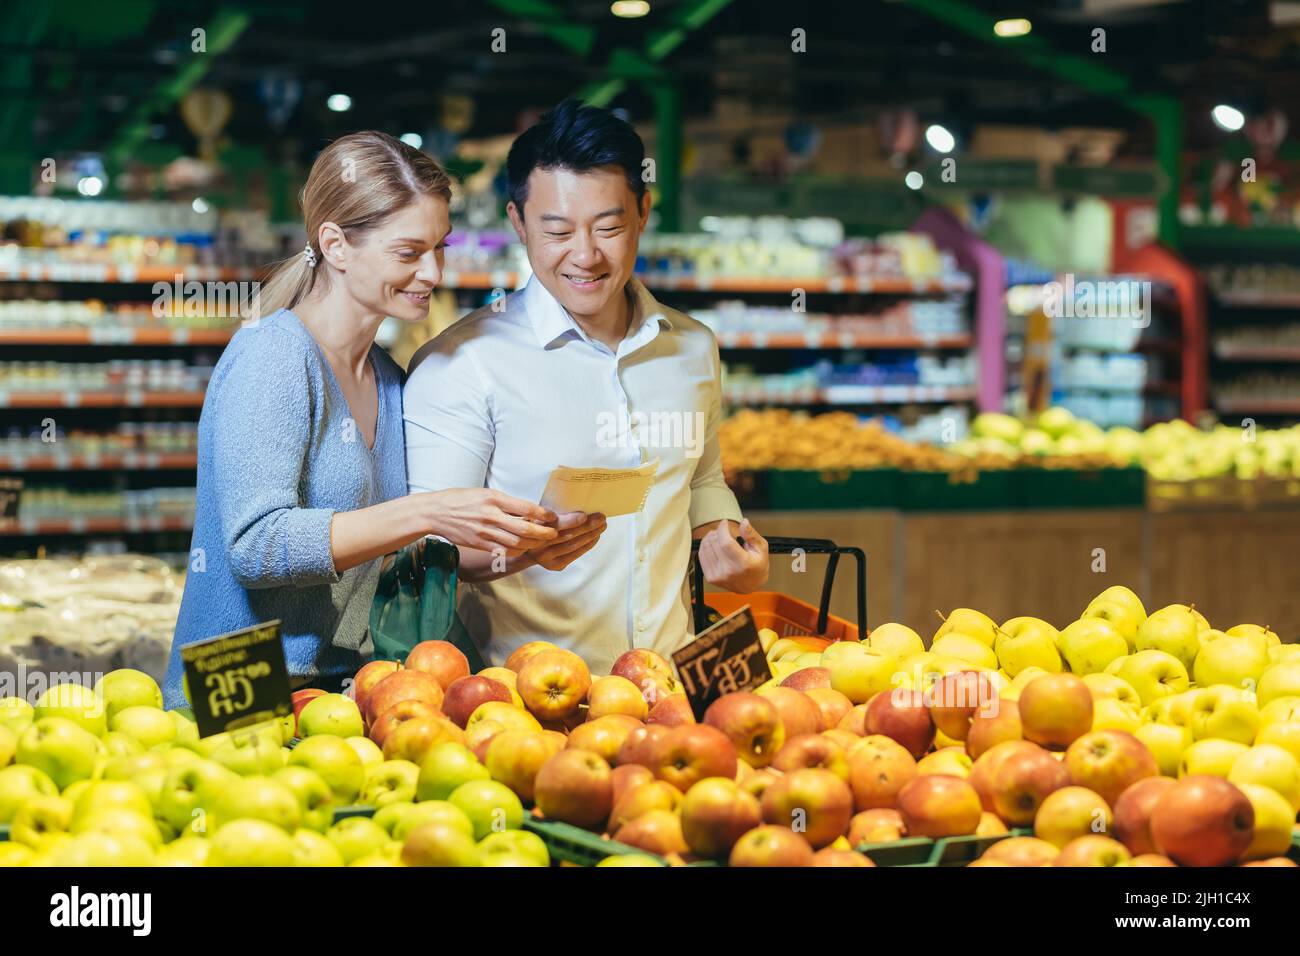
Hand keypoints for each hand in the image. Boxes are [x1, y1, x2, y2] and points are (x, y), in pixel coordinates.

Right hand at [419, 489, 557, 556]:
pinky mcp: (479, 543)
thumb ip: (506, 502)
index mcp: (494, 498)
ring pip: (516, 543)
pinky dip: (517, 551)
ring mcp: (484, 532)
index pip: (526, 508)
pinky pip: (503, 551)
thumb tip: (529, 510)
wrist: (435, 512)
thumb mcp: (485, 492)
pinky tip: (524, 548)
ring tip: (542, 542)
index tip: (552, 516)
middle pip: (525, 530)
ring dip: (533, 544)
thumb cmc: (461, 499)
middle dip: (544, 534)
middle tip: (554, 533)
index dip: (543, 514)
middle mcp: (490, 515)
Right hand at [529, 511, 606, 570]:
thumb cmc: (540, 524)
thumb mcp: (541, 514)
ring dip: (590, 535)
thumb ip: (554, 511)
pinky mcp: (554, 565)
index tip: (584, 515)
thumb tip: (581, 502)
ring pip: (572, 545)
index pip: (554, 525)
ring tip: (601, 526)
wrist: (528, 545)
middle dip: (587, 526)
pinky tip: (595, 537)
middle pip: (566, 535)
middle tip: (601, 518)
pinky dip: (587, 545)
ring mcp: (545, 557)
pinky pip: (574, 554)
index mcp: (533, 527)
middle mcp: (537, 544)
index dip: (570, 521)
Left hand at [698, 518, 767, 592]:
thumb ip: (751, 534)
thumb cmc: (757, 566)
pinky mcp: (711, 577)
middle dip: (717, 532)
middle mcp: (729, 571)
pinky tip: (713, 544)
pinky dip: (705, 546)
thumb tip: (744, 522)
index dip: (723, 529)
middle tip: (724, 530)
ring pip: (705, 548)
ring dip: (710, 538)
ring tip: (719, 537)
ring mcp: (718, 575)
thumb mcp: (761, 548)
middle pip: (714, 543)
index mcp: (743, 564)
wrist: (752, 585)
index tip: (725, 523)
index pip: (726, 542)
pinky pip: (701, 556)